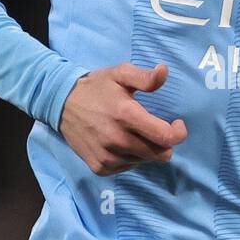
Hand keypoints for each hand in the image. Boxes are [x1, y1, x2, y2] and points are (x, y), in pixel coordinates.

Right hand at [59, 62, 187, 174]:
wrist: (61, 103)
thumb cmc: (96, 87)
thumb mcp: (120, 73)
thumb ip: (144, 77)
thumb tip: (164, 71)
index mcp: (126, 115)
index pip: (166, 137)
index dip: (178, 133)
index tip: (176, 124)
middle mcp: (117, 139)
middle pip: (159, 154)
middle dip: (163, 142)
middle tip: (154, 129)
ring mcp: (107, 156)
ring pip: (144, 161)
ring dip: (145, 150)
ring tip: (133, 133)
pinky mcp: (99, 167)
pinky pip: (127, 168)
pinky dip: (130, 158)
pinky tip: (121, 143)